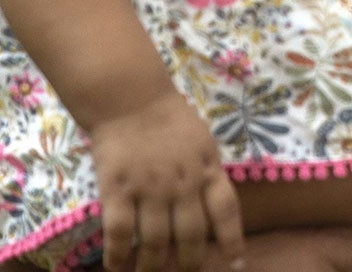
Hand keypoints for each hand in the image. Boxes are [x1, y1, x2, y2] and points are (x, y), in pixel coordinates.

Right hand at [91, 90, 245, 271]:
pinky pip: (119, 231)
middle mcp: (181, 183)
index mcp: (206, 168)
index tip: (235, 262)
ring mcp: (149, 188)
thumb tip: (213, 203)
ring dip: (152, 265)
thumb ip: (207, 171)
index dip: (232, 239)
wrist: (130, 97)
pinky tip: (116, 267)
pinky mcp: (117, 189)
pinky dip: (117, 255)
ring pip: (154, 241)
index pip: (226, 210)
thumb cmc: (169, 117)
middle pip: (190, 235)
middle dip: (189, 261)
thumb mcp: (202, 140)